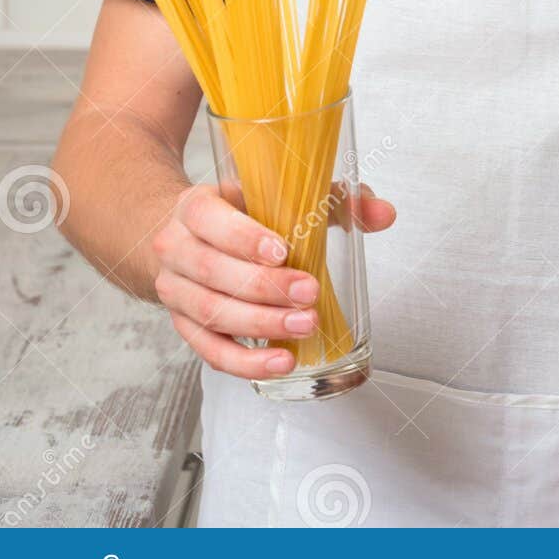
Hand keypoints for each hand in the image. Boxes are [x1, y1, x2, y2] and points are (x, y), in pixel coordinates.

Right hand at [152, 182, 394, 379]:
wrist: (187, 238)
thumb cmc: (238, 214)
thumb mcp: (277, 196)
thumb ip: (333, 200)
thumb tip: (383, 214)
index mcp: (195, 207)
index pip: (209, 219)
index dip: (243, 238)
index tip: (282, 251)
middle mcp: (176, 248)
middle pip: (212, 272)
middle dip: (265, 287)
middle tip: (308, 294)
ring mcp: (175, 291)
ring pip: (211, 313)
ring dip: (260, 325)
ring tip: (304, 326)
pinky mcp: (185, 327)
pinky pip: (211, 351)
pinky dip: (245, 362)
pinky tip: (281, 361)